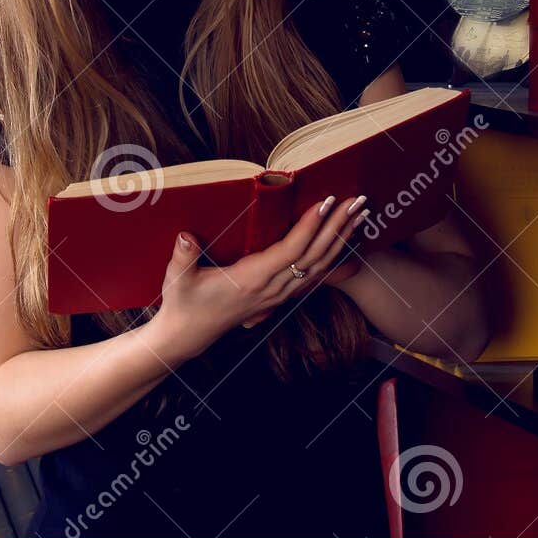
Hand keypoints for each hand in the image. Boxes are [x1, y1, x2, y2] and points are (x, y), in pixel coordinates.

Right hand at [150, 193, 371, 357]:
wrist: (187, 336)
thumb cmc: (183, 304)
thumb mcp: (177, 280)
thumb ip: (183, 257)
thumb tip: (185, 237)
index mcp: (252, 280)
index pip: (290, 251)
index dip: (310, 227)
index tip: (326, 202)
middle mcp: (272, 289)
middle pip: (314, 256)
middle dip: (338, 226)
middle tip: (358, 200)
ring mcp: (278, 295)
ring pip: (319, 266)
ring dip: (342, 239)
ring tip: (361, 214)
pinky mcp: (279, 296)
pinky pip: (313, 276)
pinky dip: (334, 257)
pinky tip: (348, 244)